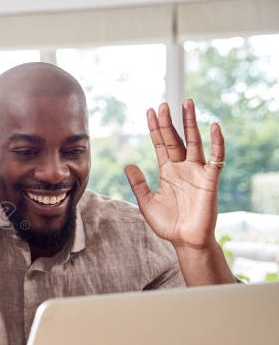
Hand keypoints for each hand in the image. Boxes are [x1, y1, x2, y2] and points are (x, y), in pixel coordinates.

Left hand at [125, 99, 224, 249]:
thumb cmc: (169, 224)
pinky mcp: (209, 180)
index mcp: (167, 172)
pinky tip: (214, 126)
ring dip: (190, 123)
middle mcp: (182, 168)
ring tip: (187, 103)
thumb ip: (138, 184)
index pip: (160, 145)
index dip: (155, 129)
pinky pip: (215, 158)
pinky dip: (216, 142)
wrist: (186, 241)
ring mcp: (196, 172)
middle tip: (163, 104)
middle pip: (175, 139)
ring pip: (194, 142)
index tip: (150, 111)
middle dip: (169, 122)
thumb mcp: (147, 203)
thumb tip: (128, 165)